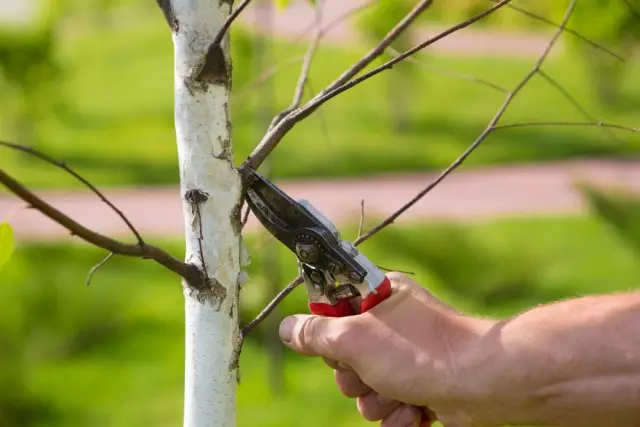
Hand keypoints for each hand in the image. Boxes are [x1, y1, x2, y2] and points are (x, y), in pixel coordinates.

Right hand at [279, 272, 495, 426]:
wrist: (484, 386)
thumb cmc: (421, 352)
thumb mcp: (355, 339)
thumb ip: (315, 334)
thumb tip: (287, 330)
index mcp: (377, 297)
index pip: (330, 311)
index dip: (327, 336)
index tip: (338, 346)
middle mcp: (391, 324)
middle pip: (344, 358)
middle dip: (355, 379)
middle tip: (372, 375)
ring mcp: (406, 357)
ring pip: (365, 389)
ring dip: (378, 401)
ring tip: (402, 395)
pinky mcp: (420, 385)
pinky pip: (389, 407)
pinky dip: (399, 416)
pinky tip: (416, 411)